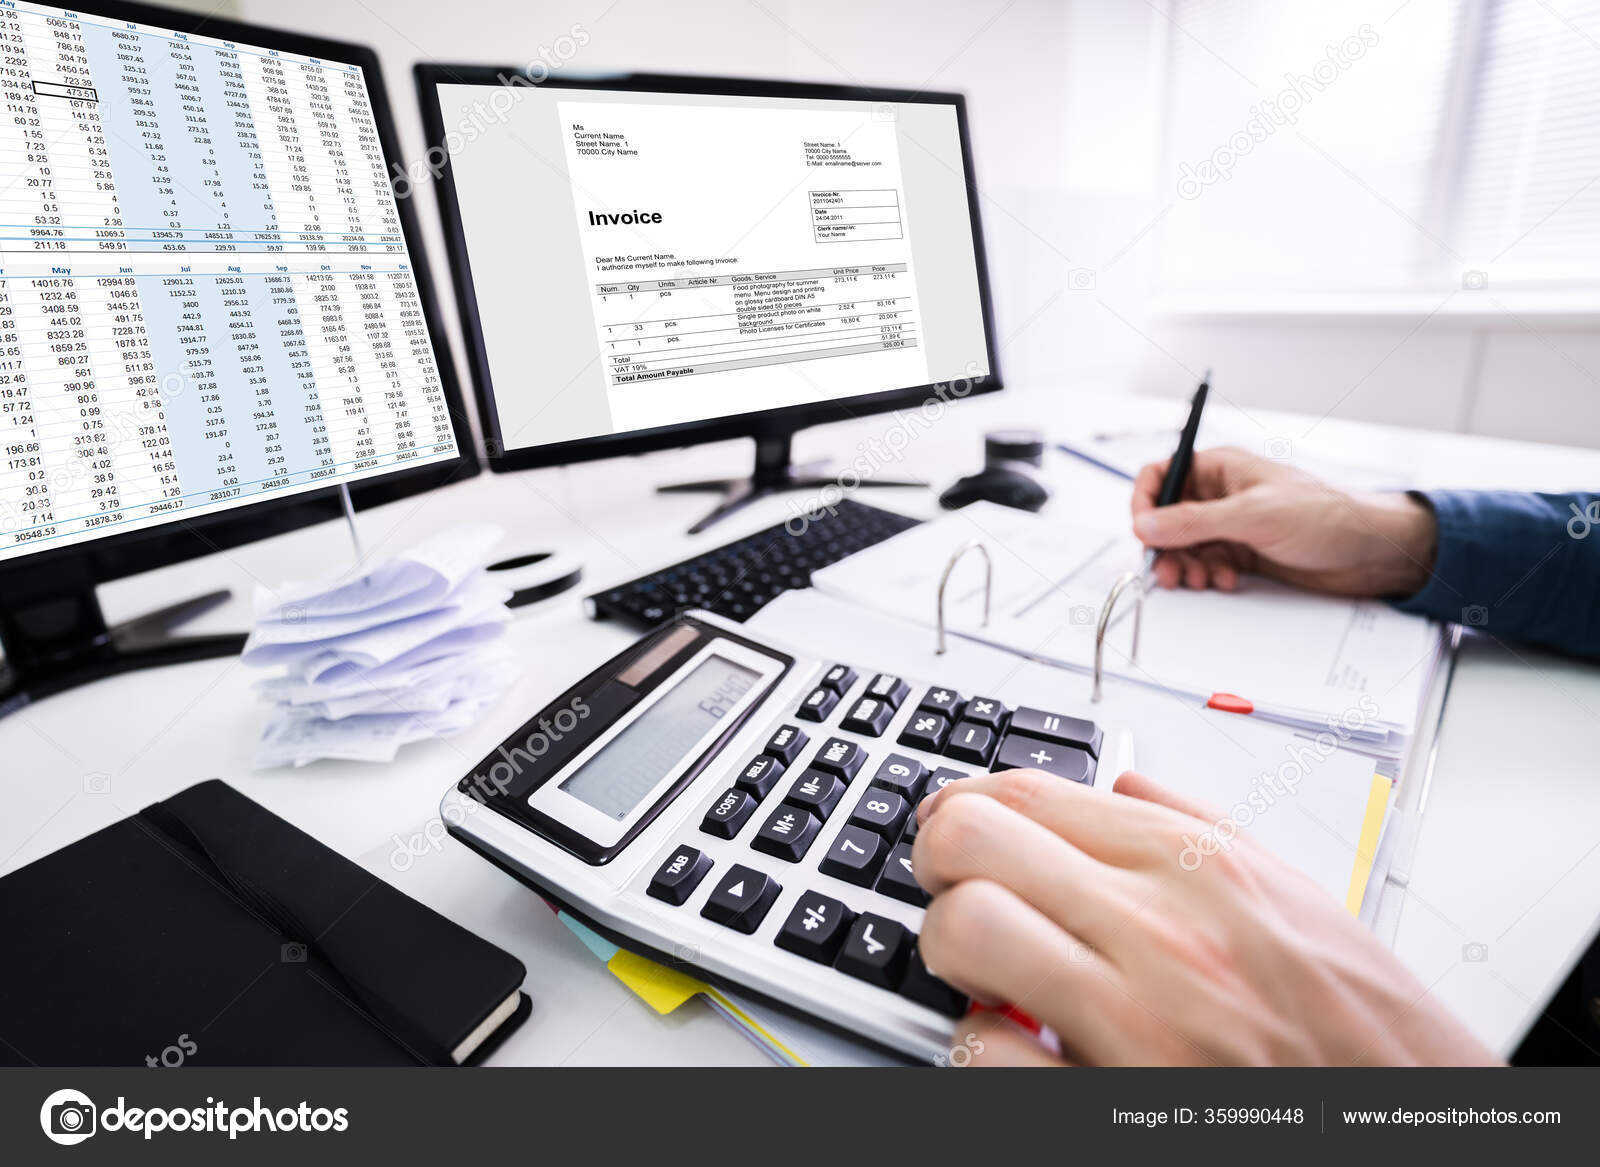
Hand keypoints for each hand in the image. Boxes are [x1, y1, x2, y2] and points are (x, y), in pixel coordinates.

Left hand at [911, 769, 1500, 1065]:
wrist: (1417, 1121)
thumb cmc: (1361, 1025)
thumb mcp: (1292, 896)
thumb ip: (1201, 825)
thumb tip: (1124, 781)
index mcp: (1197, 865)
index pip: (1028, 790)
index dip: (963, 803)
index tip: (952, 826)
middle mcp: (1162, 926)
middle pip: (973, 837)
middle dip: (939, 860)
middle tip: (953, 891)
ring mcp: (1137, 1014)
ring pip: (966, 927)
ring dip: (951, 949)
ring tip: (981, 971)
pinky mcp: (1112, 1098)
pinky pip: (987, 1051)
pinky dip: (980, 1049)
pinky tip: (1015, 1047)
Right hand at [1130, 446, 1436, 596]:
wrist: (1371, 551)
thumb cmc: (1327, 514)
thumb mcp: (1254, 515)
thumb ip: (1194, 521)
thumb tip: (1146, 526)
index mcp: (1221, 468)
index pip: (1162, 475)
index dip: (1145, 502)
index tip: (1142, 531)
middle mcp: (1222, 495)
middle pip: (1168, 519)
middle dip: (1165, 547)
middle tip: (1169, 572)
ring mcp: (1233, 525)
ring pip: (1186, 547)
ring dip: (1186, 566)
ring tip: (1200, 580)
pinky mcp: (1244, 552)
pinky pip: (1208, 565)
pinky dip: (1209, 576)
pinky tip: (1226, 580)